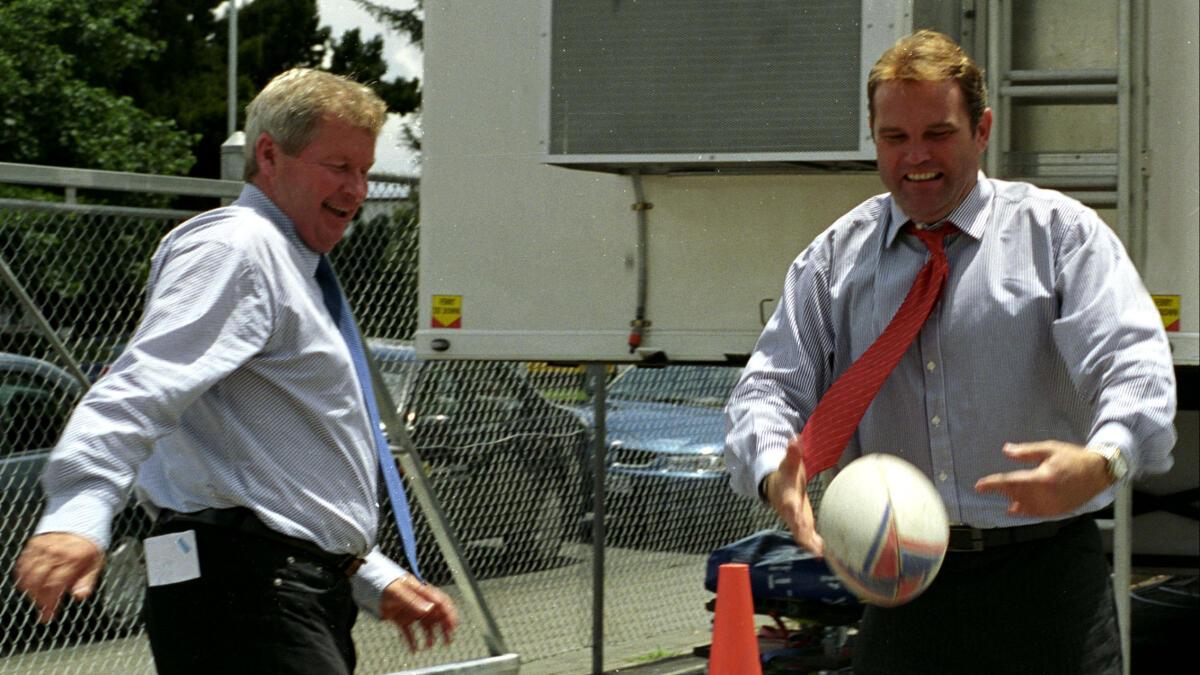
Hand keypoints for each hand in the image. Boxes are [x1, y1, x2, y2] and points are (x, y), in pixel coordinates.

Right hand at [14, 532, 104, 622]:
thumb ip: (88, 581)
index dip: (50, 602)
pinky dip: (23, 576)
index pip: (55, 585)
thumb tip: (80, 596)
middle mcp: (56, 552)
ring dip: (30, 590)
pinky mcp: (34, 543)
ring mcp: (43, 547)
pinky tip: (29, 584)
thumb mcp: (97, 564)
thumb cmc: (89, 546)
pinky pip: (23, 563)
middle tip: (43, 607)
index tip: (48, 614)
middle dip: (38, 598)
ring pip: (28, 573)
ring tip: (37, 597)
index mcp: (73, 558)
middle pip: (39, 580)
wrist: (84, 522)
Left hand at [379, 573, 457, 650]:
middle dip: (444, 627)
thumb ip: (414, 600)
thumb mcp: (400, 591)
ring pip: (424, 625)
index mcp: (422, 592)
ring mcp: (410, 611)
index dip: (450, 613)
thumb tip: (429, 609)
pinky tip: (414, 648)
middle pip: (436, 615)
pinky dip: (412, 640)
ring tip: (430, 645)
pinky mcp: (401, 618)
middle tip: (448, 639)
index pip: (441, 602)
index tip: (454, 624)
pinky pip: (409, 631)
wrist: (369, 584)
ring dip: (429, 635)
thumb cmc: (386, 582)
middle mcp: (419, 602)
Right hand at [766, 435, 824, 555]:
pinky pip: (812, 538)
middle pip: (799, 532)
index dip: (798, 523)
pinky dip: (821, 548)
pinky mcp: (805, 525)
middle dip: (808, 543)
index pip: (792, 513)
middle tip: (821, 554)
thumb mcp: (787, 464)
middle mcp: (792, 515)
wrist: (776, 487)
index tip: (805, 532)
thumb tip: (794, 439)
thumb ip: (792, 453)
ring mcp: (798, 522)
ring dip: (817, 550)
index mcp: (788, 501)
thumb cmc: (784, 474)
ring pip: (806, 539)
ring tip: (833, 560)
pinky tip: (836, 556)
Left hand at [974, 441, 1110, 516]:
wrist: (1099, 473)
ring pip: (1024, 507)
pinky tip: (1015, 508)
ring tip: (1001, 497)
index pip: (1011, 483)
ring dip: (1010, 502)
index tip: (978, 486)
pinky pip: (1036, 514)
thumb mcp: (1049, 449)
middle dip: (1000, 492)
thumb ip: (1026, 452)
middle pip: (1015, 496)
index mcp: (1042, 478)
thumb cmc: (1073, 458)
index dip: (993, 485)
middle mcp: (1046, 495)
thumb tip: (1005, 450)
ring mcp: (1052, 506)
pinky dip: (1023, 511)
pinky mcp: (1058, 512)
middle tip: (985, 488)